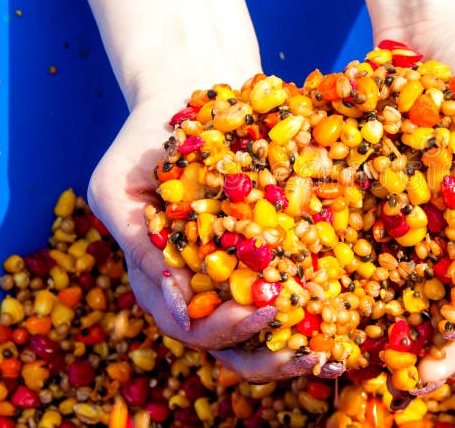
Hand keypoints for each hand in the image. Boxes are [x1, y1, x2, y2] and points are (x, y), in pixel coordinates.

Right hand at [87, 83, 330, 381]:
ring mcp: (228, 276)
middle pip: (224, 341)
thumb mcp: (117, 187)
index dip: (221, 328)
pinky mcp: (262, 256)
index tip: (260, 311)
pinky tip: (337, 331)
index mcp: (160, 278)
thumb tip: (178, 297)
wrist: (185, 101)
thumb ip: (138, 241)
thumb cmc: (145, 144)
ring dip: (287, 349)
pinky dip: (306, 316)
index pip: (187, 324)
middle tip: (296, 333)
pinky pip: (282, 294)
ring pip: (254, 335)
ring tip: (324, 353)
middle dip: (259, 344)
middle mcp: (194, 287)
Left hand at [374, 26, 454, 395]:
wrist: (439, 33)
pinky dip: (362, 274)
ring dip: (399, 324)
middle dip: (439, 342)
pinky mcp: (392, 200)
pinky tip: (337, 303)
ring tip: (371, 362)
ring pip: (418, 281)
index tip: (448, 342)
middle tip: (410, 381)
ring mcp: (432, 216)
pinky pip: (376, 240)